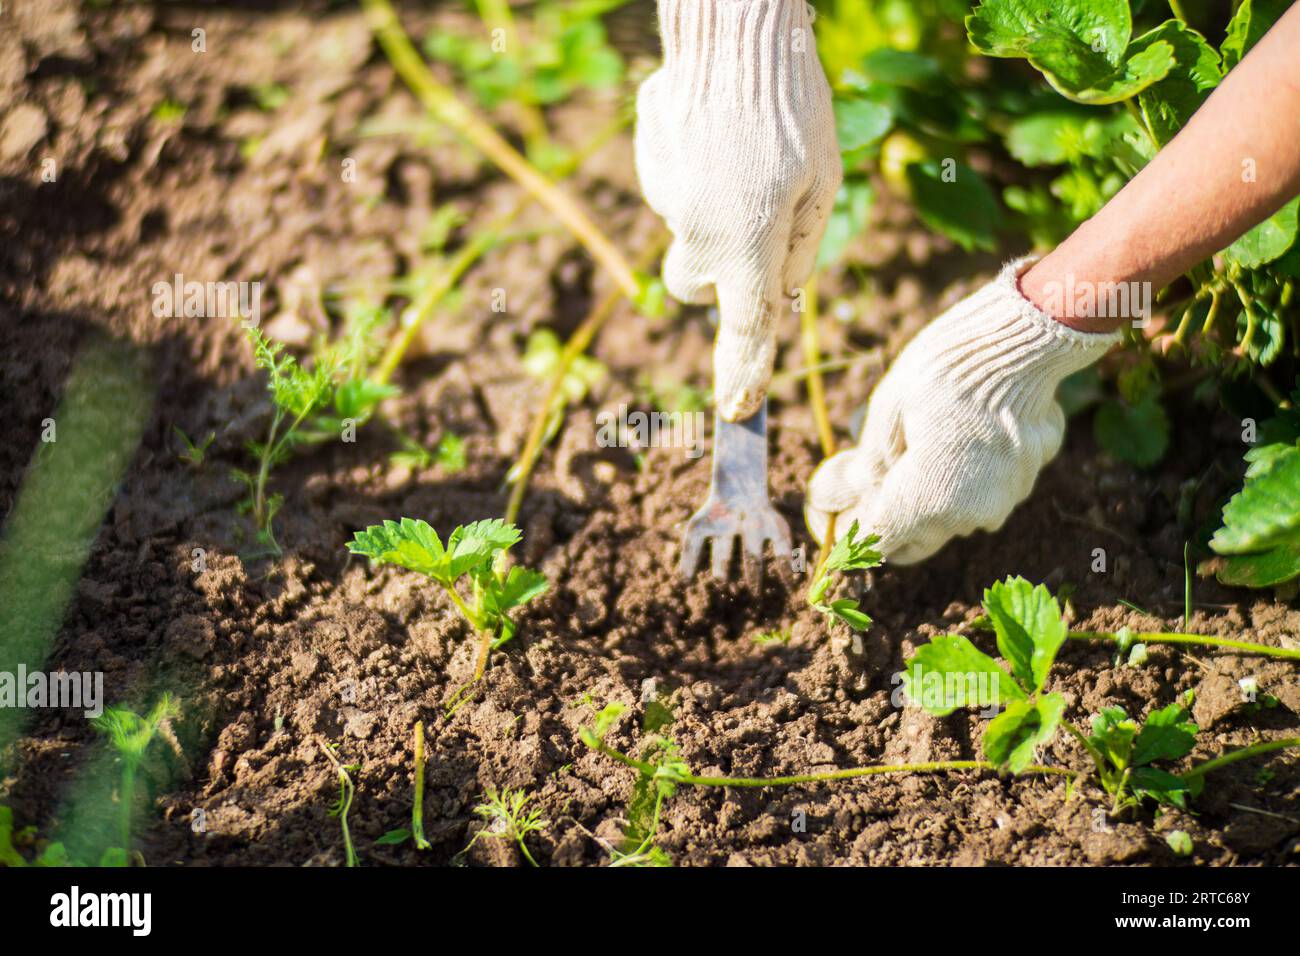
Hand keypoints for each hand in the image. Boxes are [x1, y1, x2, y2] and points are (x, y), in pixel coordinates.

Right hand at [635, 0, 840, 420]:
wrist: (734, 32)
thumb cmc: (794, 108)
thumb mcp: (822, 185)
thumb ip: (799, 252)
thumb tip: (780, 297)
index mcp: (745, 245)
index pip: (743, 329)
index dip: (741, 373)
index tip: (736, 408)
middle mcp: (695, 231)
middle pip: (698, 282)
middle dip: (720, 271)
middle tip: (753, 222)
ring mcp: (665, 196)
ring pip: (690, 224)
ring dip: (715, 206)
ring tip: (745, 151)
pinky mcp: (650, 162)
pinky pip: (677, 182)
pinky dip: (697, 169)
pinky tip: (718, 130)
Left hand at [806, 259, 1119, 564]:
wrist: (1023, 339)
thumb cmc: (944, 371)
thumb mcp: (886, 412)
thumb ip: (863, 467)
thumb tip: (832, 498)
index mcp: (925, 503)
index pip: (876, 542)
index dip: (850, 531)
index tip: (836, 509)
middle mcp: (967, 515)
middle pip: (914, 541)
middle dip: (888, 520)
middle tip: (867, 482)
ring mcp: (1003, 501)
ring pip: (949, 520)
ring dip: (926, 500)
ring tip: (911, 448)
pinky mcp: (1026, 480)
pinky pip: (981, 494)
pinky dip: (960, 479)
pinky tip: (952, 438)